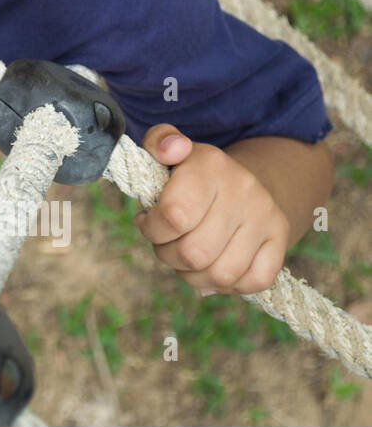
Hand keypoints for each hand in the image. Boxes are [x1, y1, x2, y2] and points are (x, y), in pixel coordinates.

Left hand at [135, 123, 289, 294]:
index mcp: (210, 165)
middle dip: (168, 254)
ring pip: (221, 274)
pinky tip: (210, 267)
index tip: (146, 221)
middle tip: (165, 241)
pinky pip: (253, 282)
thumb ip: (158, 142)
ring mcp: (266, 218)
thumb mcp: (167, 148)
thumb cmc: (190, 173)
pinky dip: (225, 284)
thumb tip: (171, 148)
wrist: (241, 180)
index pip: (174, 215)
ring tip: (184, 256)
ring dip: (192, 274)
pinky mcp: (281, 242)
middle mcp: (243, 190)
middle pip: (194, 253)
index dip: (151, 229)